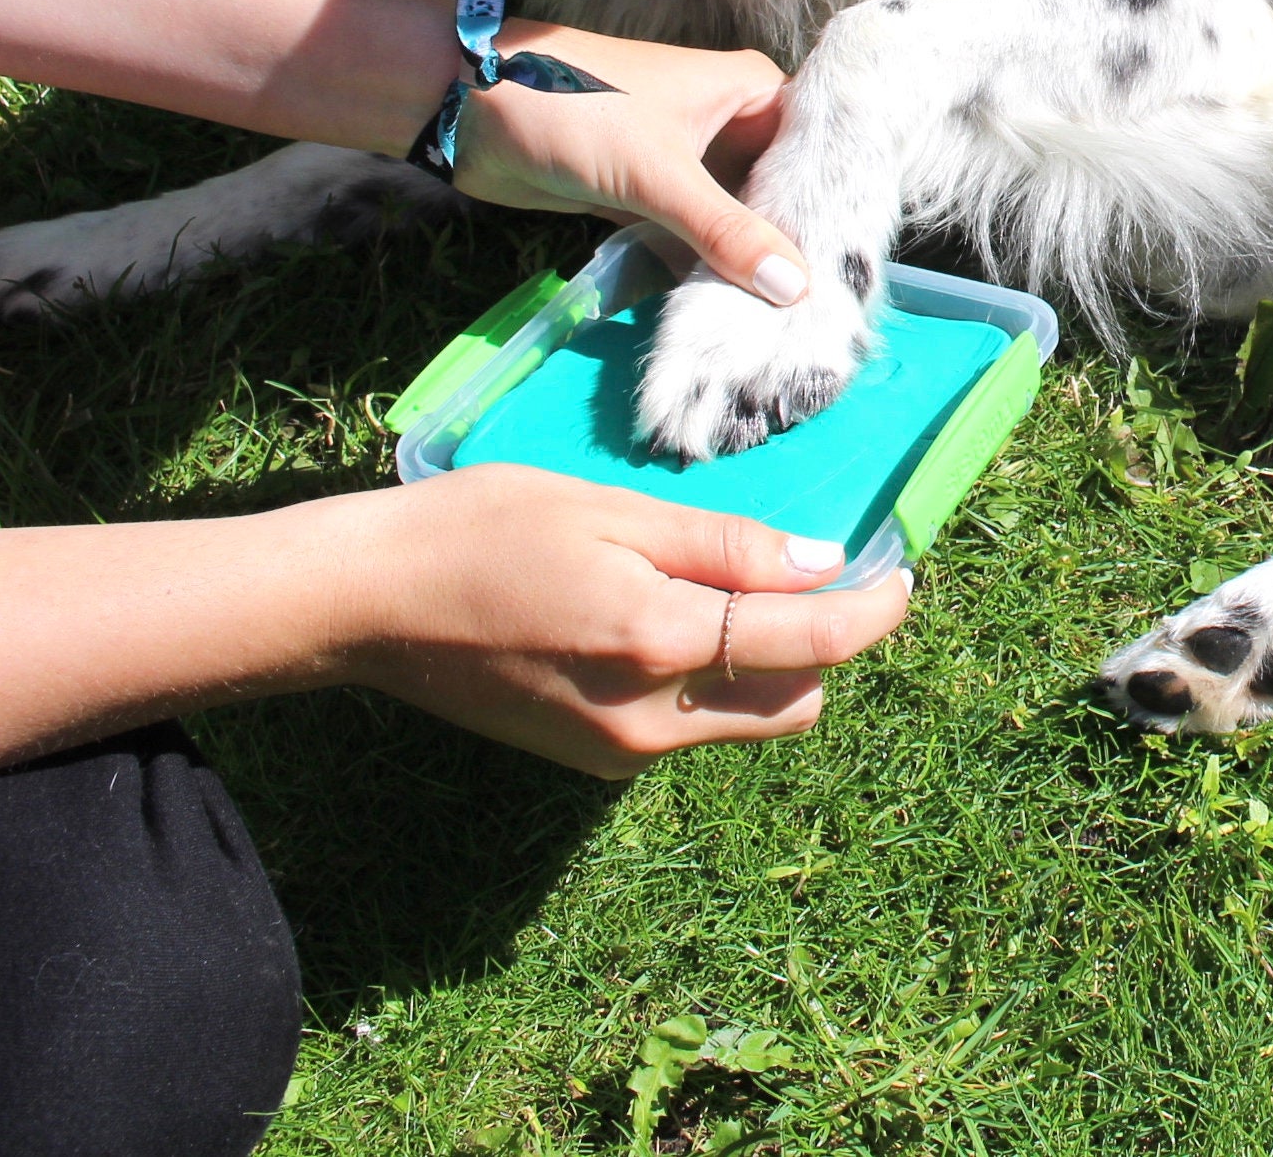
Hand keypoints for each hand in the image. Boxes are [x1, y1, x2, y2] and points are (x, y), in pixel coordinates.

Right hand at [334, 465, 910, 776]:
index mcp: (659, 644)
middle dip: (819, 644)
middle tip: (805, 573)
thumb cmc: (484, 530)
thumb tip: (823, 568)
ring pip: (745, 722)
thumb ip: (725, 547)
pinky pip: (689, 729)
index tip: (901, 579)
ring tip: (725, 590)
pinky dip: (708, 683)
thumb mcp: (613, 512)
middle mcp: (649, 720)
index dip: (872, 612)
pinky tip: (664, 622)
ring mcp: (619, 752)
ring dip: (765, 666)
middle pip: (793, 702)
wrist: (371, 604)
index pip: (810, 644)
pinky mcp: (593, 759)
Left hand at [445, 24, 813, 305]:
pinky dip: (704, 273)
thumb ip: (724, 232)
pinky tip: (730, 320)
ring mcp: (685, 163)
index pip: (815, 150)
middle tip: (834, 312)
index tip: (862, 262)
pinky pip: (691, 240)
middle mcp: (725, 124)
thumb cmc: (576, 107)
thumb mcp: (659, 172)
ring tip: (791, 329)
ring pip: (733, 222)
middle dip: (794, 247)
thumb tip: (794, 290)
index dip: (837, 203)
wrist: (470, 106)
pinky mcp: (647, 197)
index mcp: (747, 91)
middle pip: (777, 193)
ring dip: (748, 267)